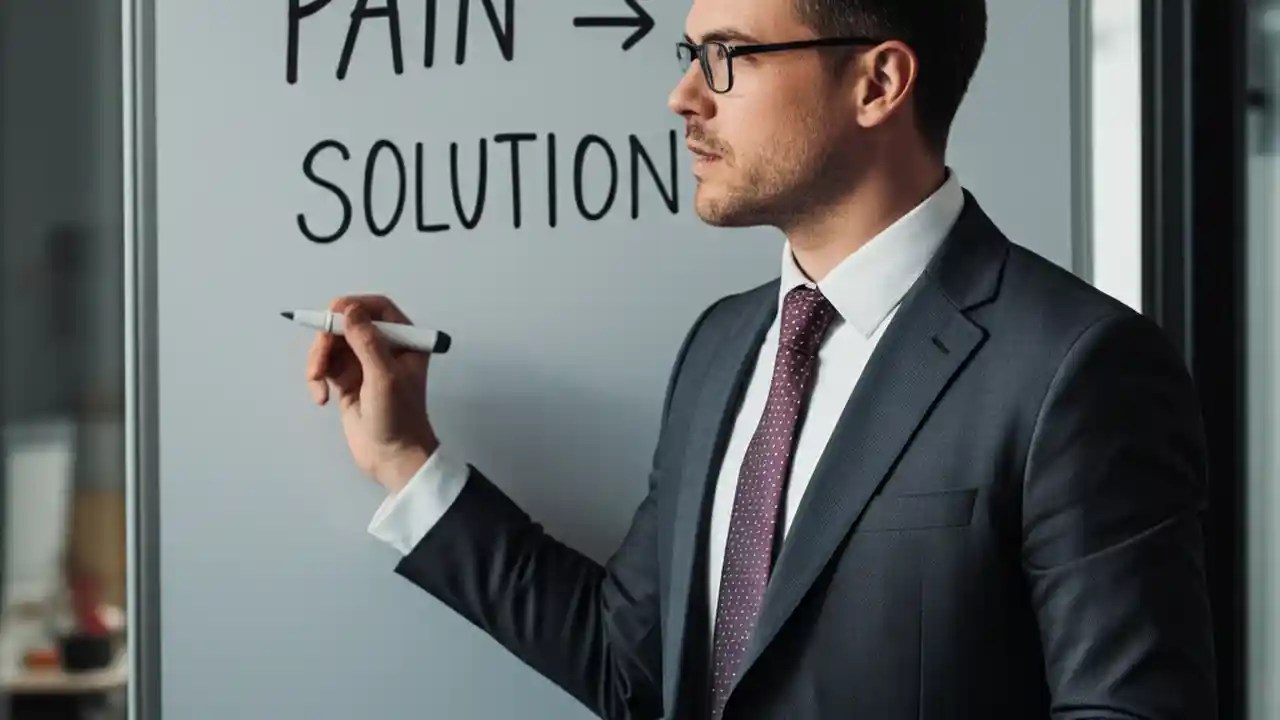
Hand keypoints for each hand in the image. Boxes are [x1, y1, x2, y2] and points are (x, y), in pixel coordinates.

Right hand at [306, 295, 438, 492]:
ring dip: (318, 360)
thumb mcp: (384, 376)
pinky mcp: (348, 380)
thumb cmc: (398, 417)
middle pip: (347, 324)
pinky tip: (321, 397)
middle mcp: (385, 347)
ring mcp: (364, 364)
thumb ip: (367, 341)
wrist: (392, 458)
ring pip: (332, 344)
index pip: (378, 308)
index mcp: (405, 341)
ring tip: (317, 384)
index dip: (353, 306)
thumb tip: (348, 308)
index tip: (332, 314)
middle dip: (328, 339)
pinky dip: (317, 378)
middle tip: (319, 362)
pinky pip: (325, 366)